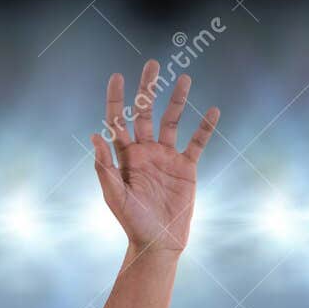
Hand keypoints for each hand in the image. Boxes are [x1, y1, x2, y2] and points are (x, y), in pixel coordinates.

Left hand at [90, 61, 218, 253]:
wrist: (157, 243)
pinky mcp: (186, 168)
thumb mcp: (115, 196)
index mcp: (126, 156)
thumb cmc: (132, 222)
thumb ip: (105, 166)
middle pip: (145, 113)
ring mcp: (167, 158)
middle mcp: (146, 152)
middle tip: (152, 64)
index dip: (116, 99)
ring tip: (185, 78)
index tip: (117, 76)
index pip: (118, 120)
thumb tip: (95, 135)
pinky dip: (205, 127)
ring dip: (178, 101)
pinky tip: (213, 110)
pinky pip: (197, 143)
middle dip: (148, 89)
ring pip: (172, 122)